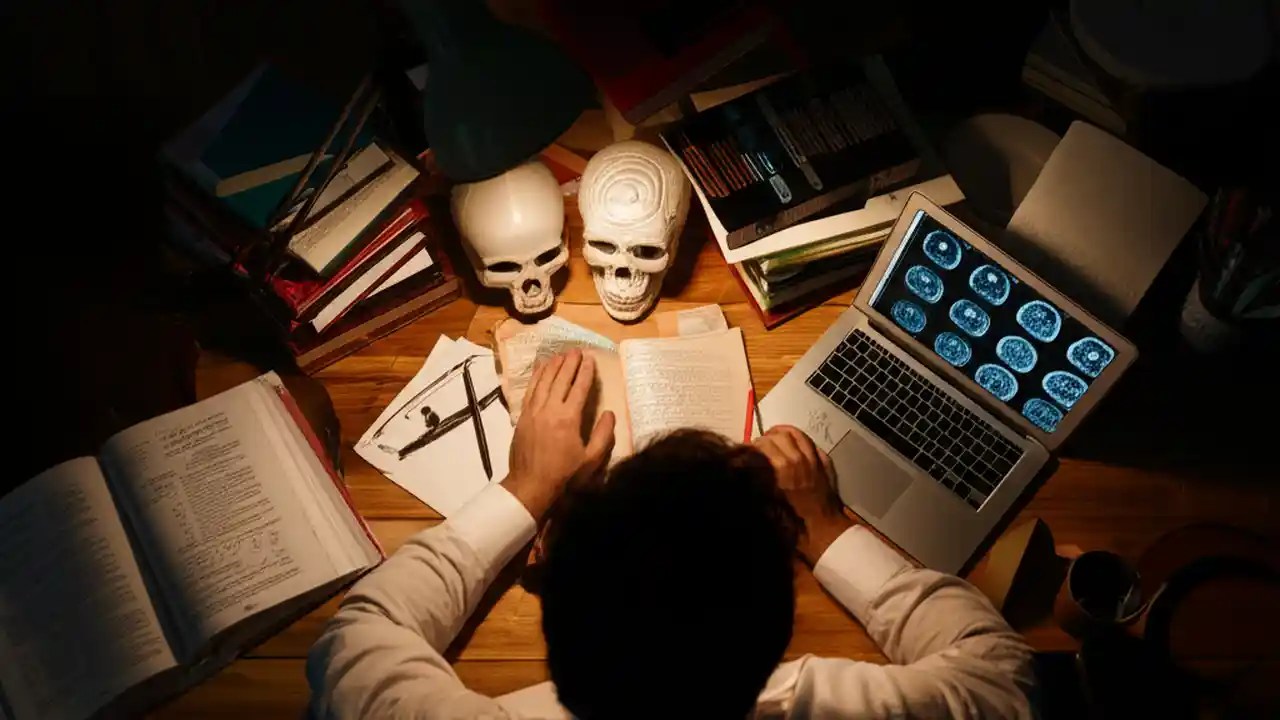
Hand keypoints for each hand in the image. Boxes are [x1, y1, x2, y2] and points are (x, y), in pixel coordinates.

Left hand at [502, 349, 614, 520]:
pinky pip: (530, 390)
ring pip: (543, 382)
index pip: (579, 388)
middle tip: (576, 351)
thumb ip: (603, 435)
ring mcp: (533, 411)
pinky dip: (536, 377)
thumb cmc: (564, 475)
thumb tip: (610, 413)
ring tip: (560, 354)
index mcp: (568, 418)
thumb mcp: (591, 459)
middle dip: (570, 363)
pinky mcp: (522, 416)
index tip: (590, 359)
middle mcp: (550, 409)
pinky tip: (540, 369)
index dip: (585, 372)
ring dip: (553, 366)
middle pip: (560, 379)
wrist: (531, 485)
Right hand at [754, 425, 851, 565]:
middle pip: (777, 435)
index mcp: (782, 469)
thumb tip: (743, 469)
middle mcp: (797, 459)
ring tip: (774, 440)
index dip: (750, 448)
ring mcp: (813, 458)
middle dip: (764, 440)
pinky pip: (809, 441)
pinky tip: (792, 445)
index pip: (761, 445)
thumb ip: (757, 481)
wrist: (822, 531)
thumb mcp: (768, 504)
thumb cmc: (792, 523)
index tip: (745, 453)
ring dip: (781, 434)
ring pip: (795, 433)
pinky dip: (798, 439)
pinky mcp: (824, 461)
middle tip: (758, 448)